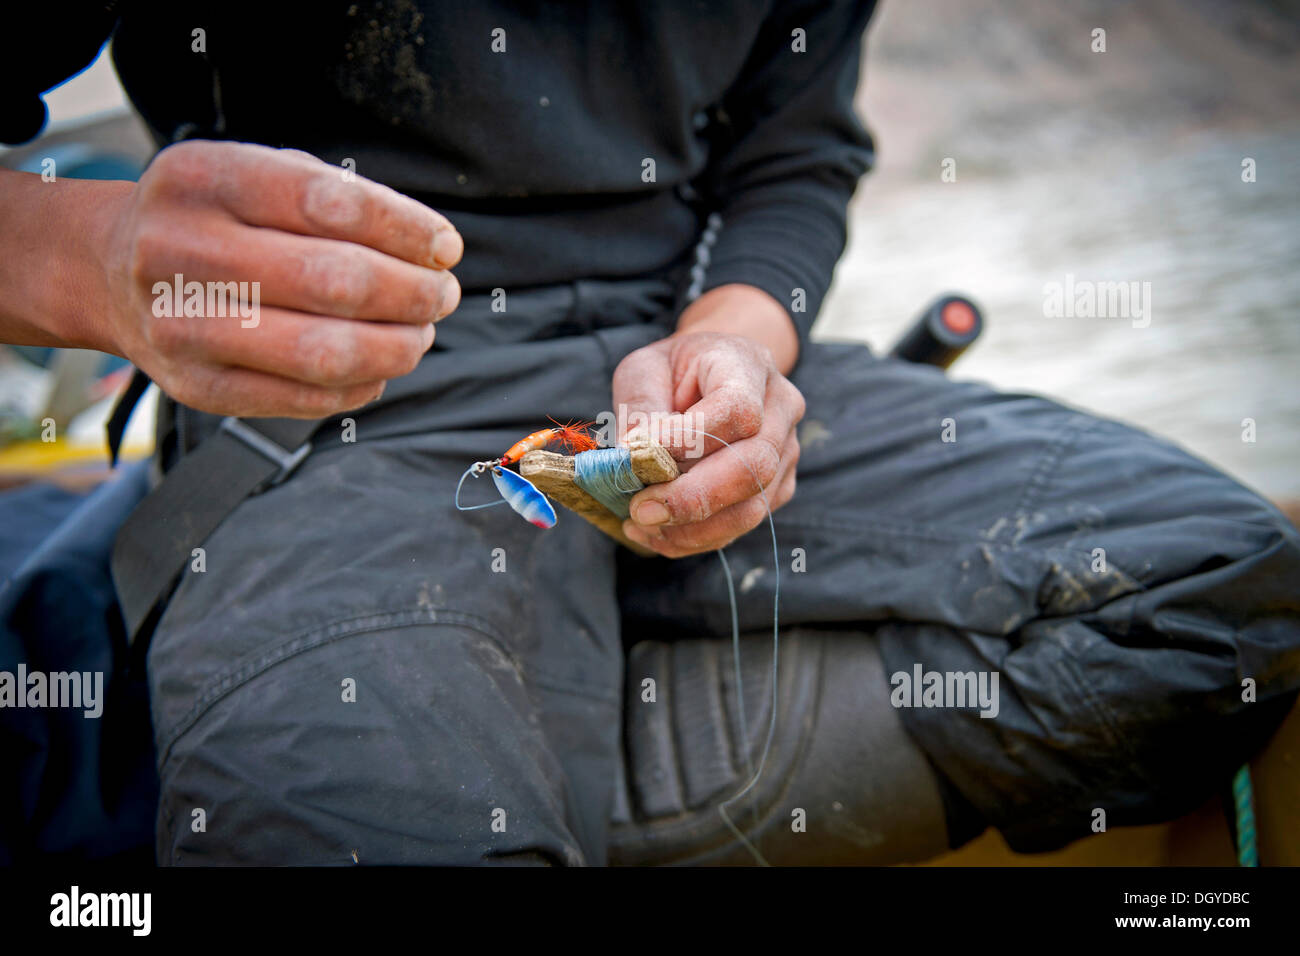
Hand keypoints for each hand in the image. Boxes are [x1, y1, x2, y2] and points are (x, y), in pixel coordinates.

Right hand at [98, 141, 462, 416]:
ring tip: (420, 333)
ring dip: (397, 347)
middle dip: (412, 293)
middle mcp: (180, 250)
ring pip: (323, 352)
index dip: (405, 229)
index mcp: (201, 178)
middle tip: (442, 295)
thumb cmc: (217, 217)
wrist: (111, 271)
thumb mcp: (259, 174)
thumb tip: (433, 253)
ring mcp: (182, 326)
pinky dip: (362, 385)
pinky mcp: (197, 388)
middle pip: (333, 282)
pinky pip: (305, 399)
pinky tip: (379, 367)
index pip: (328, 202)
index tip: (446, 248)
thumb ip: (340, 200)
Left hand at [611, 291, 804, 556]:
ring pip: (753, 506)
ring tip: (642, 526)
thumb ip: (640, 410)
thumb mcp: (643, 371)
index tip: (639, 455)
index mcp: (747, 364)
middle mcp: (780, 408)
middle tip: (640, 509)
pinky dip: (697, 537)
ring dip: (693, 528)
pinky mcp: (779, 486)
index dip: (690, 439)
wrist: (708, 375)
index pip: (736, 408)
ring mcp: (786, 450)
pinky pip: (744, 523)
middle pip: (755, 464)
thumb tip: (633, 460)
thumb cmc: (672, 373)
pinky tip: (659, 533)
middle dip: (694, 496)